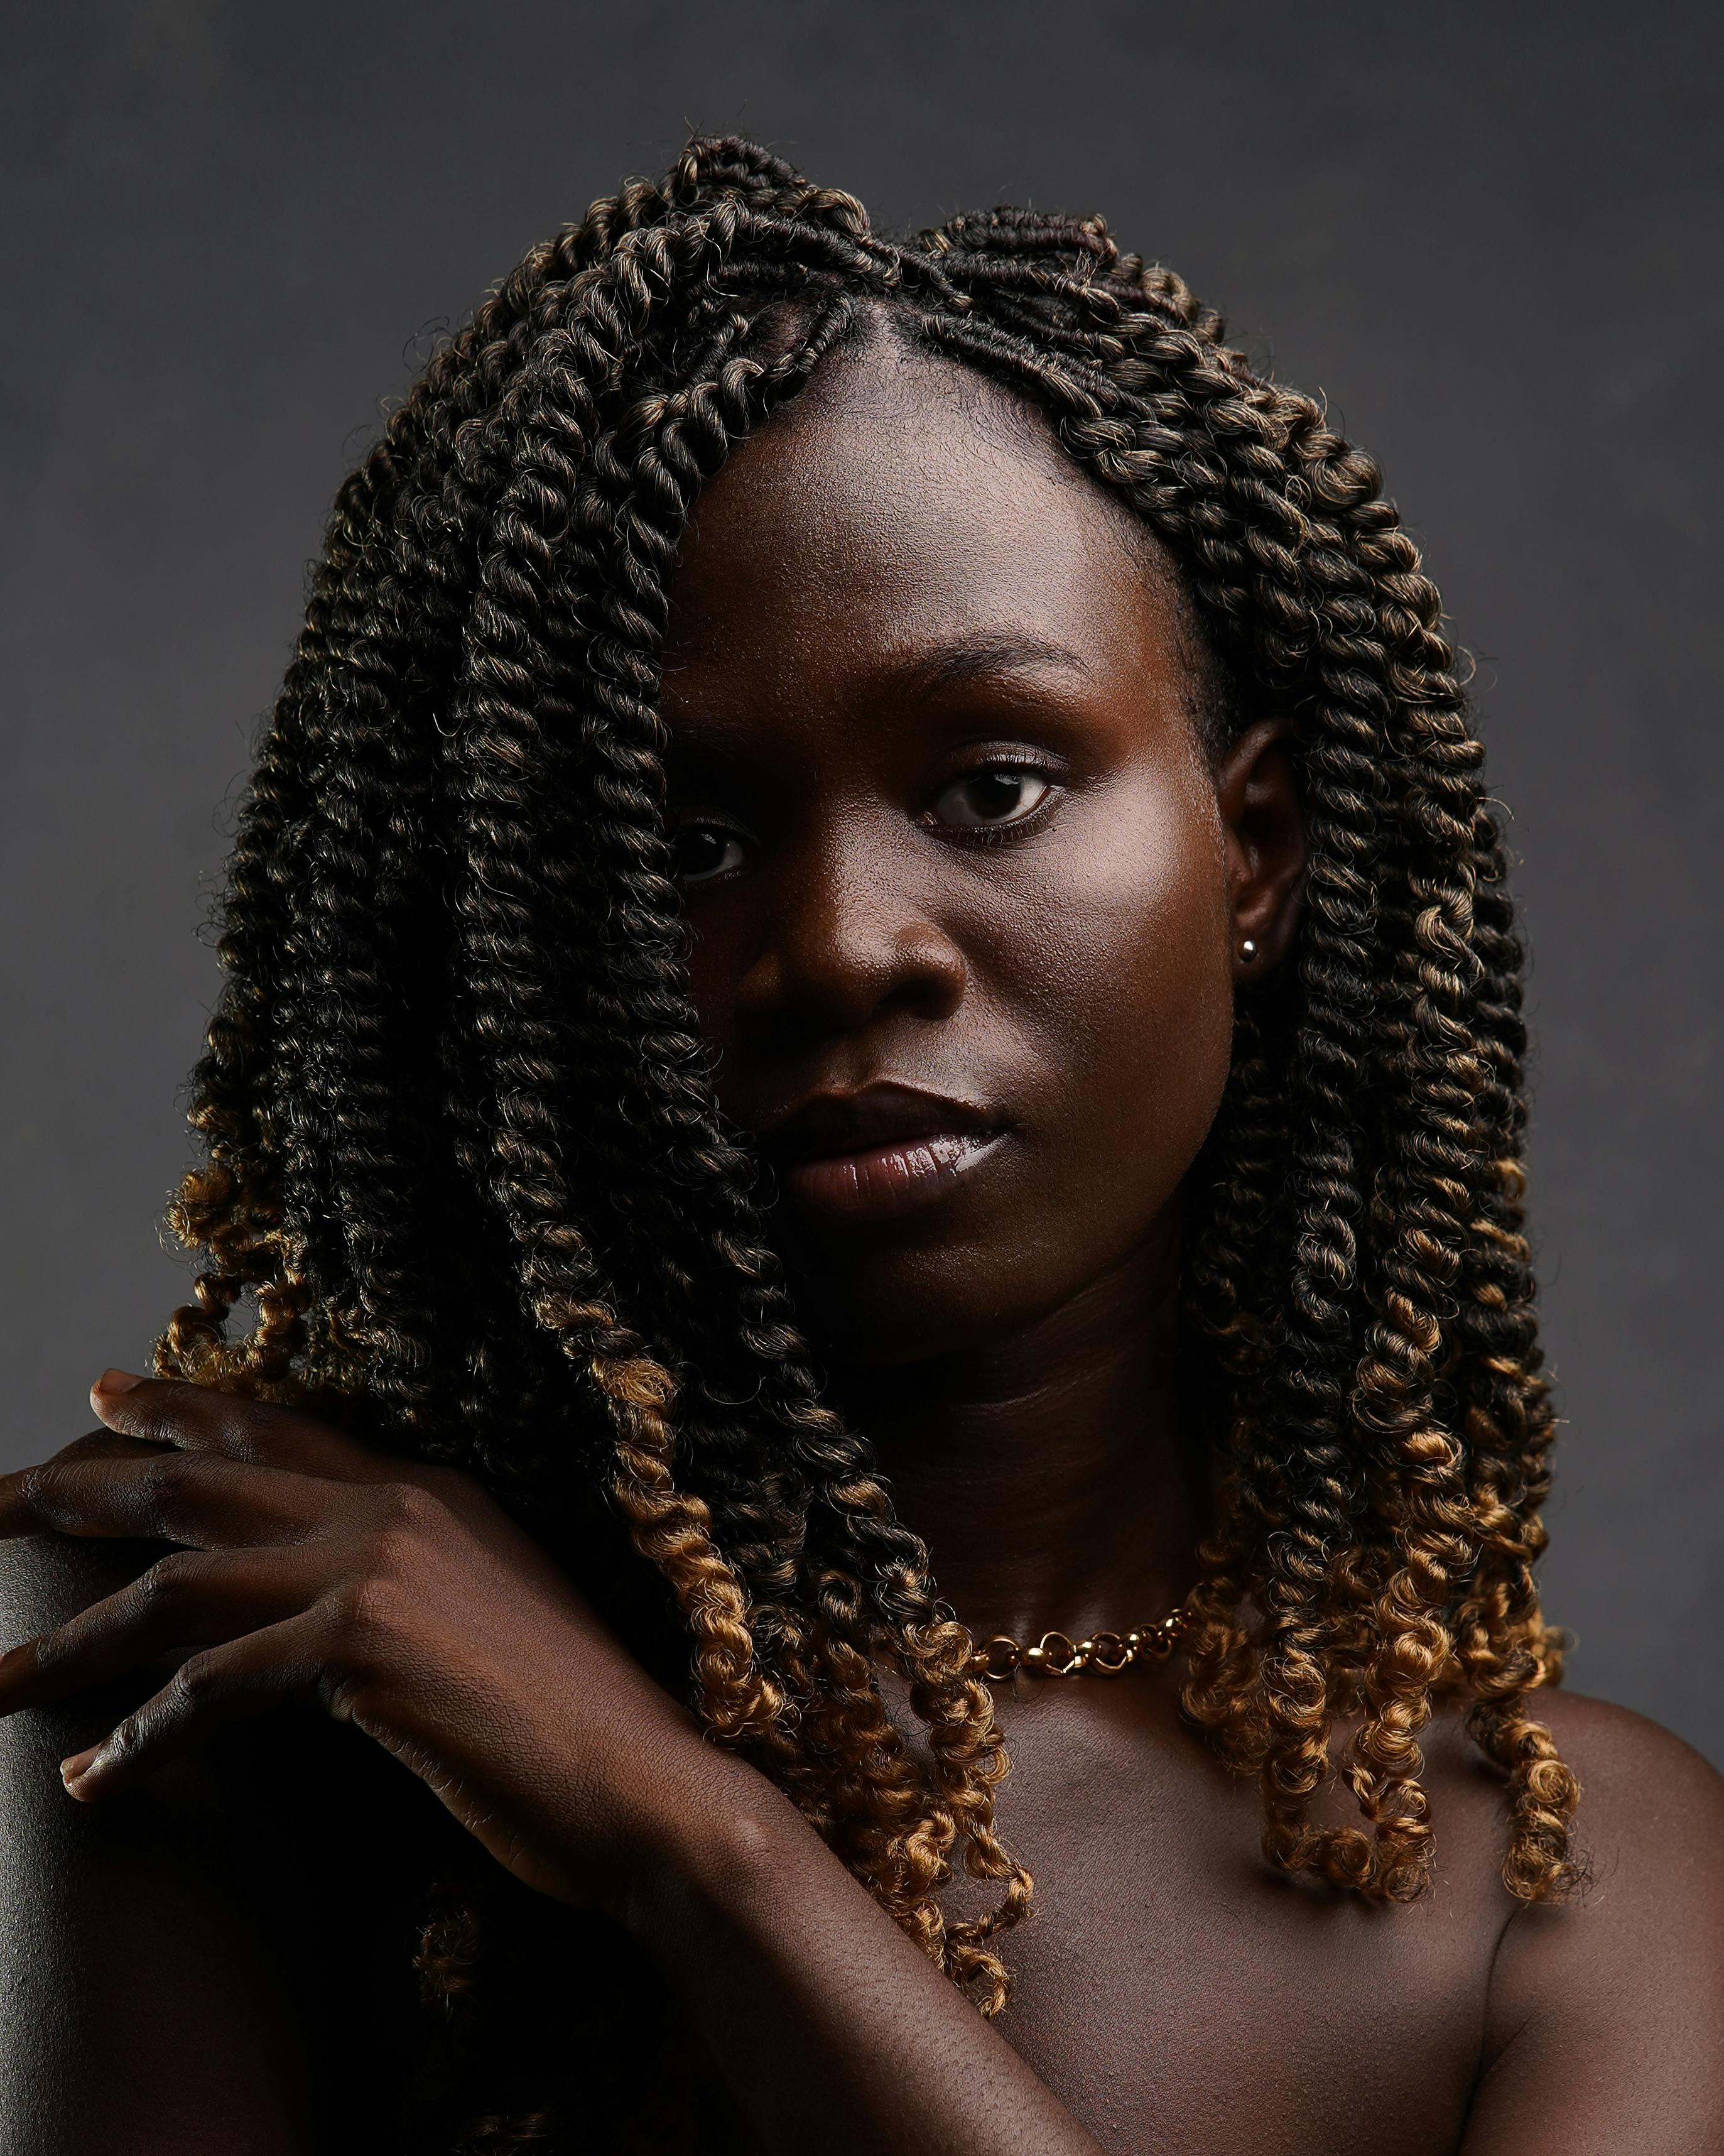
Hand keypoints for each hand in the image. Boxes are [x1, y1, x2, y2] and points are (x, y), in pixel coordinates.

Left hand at [0, 1373, 742, 1910]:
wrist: (649, 1782)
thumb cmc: (573, 1720)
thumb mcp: (489, 1611)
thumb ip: (410, 1579)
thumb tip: (325, 1605)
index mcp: (427, 1489)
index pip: (277, 1427)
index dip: (181, 1407)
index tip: (102, 1395)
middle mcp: (393, 1506)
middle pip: (198, 1481)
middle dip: (78, 1488)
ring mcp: (374, 1567)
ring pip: (178, 1583)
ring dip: (71, 1639)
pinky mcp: (357, 1645)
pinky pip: (208, 1687)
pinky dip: (138, 1739)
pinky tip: (92, 1780)